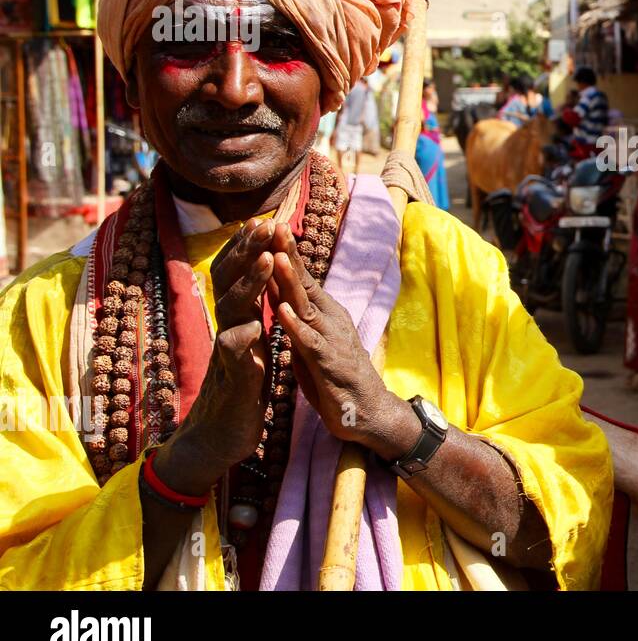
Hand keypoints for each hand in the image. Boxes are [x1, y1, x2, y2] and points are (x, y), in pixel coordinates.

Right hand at [154, 220, 277, 494]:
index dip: (249, 250)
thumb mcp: (251, 347)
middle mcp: (230, 331)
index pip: (240, 277)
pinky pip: (235, 358)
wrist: (220, 438)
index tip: (262, 220)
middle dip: (247, 252)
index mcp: (241, 322)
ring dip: (250, 284)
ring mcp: (229, 355)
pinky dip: (243, 341)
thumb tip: (257, 290)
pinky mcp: (234, 382)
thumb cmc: (241, 389)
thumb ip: (252, 319)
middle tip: (262, 223)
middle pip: (233, 283)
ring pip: (234, 312)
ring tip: (266, 259)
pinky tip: (253, 328)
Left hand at [266, 224, 417, 459]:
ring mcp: (332, 340)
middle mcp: (331, 320)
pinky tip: (281, 312)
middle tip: (274, 226)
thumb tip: (278, 291)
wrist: (368, 414)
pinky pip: (310, 343)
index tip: (267, 228)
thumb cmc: (336, 378)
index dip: (285, 253)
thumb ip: (297, 317)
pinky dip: (295, 327)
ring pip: (308, 307)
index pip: (301, 279)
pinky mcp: (330, 365)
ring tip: (278, 258)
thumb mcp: (312, 342)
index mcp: (325, 314)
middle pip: (306, 283)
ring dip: (292, 282)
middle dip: (289, 255)